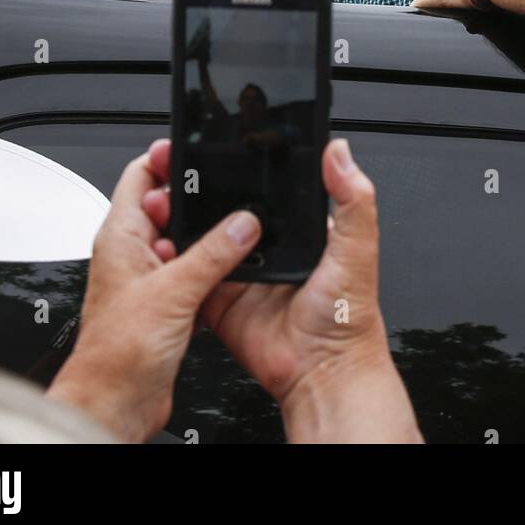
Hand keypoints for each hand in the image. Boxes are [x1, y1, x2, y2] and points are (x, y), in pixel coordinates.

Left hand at [47, 146, 261, 442]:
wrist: (116, 403)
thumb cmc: (116, 353)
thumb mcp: (173, 291)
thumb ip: (212, 253)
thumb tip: (243, 223)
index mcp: (120, 236)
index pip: (140, 175)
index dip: (165, 157)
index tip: (192, 147)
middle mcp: (131, 254)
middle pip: (167, 206)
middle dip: (196, 200)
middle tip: (225, 193)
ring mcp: (147, 279)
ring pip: (182, 241)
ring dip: (206, 238)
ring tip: (232, 233)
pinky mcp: (164, 305)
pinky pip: (191, 272)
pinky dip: (211, 269)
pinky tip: (229, 272)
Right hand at [143, 138, 423, 442]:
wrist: (324, 375)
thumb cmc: (348, 319)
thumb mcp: (357, 249)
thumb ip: (353, 199)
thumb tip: (340, 153)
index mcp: (299, 228)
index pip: (270, 188)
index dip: (251, 169)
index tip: (226, 148)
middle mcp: (268, 246)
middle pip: (231, 210)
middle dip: (207, 193)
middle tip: (185, 175)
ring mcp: (242, 272)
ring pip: (206, 238)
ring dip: (187, 223)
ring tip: (169, 201)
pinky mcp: (220, 300)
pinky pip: (193, 277)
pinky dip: (179, 265)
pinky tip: (167, 246)